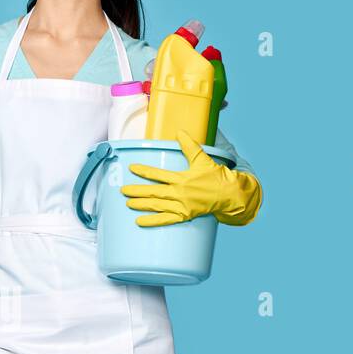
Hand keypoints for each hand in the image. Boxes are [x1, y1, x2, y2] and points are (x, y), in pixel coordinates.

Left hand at [120, 130, 262, 226]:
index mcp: (182, 178)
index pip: (159, 174)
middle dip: (137, 191)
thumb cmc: (216, 177)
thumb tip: (180, 132)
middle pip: (153, 192)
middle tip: (123, 190)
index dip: (144, 171)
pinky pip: (165, 220)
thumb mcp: (203, 160)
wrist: (229, 195)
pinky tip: (139, 221)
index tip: (132, 168)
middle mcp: (180, 193)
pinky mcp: (184, 216)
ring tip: (128, 203)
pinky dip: (152, 221)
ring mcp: (182, 206)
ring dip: (141, 205)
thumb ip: (190, 146)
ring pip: (157, 206)